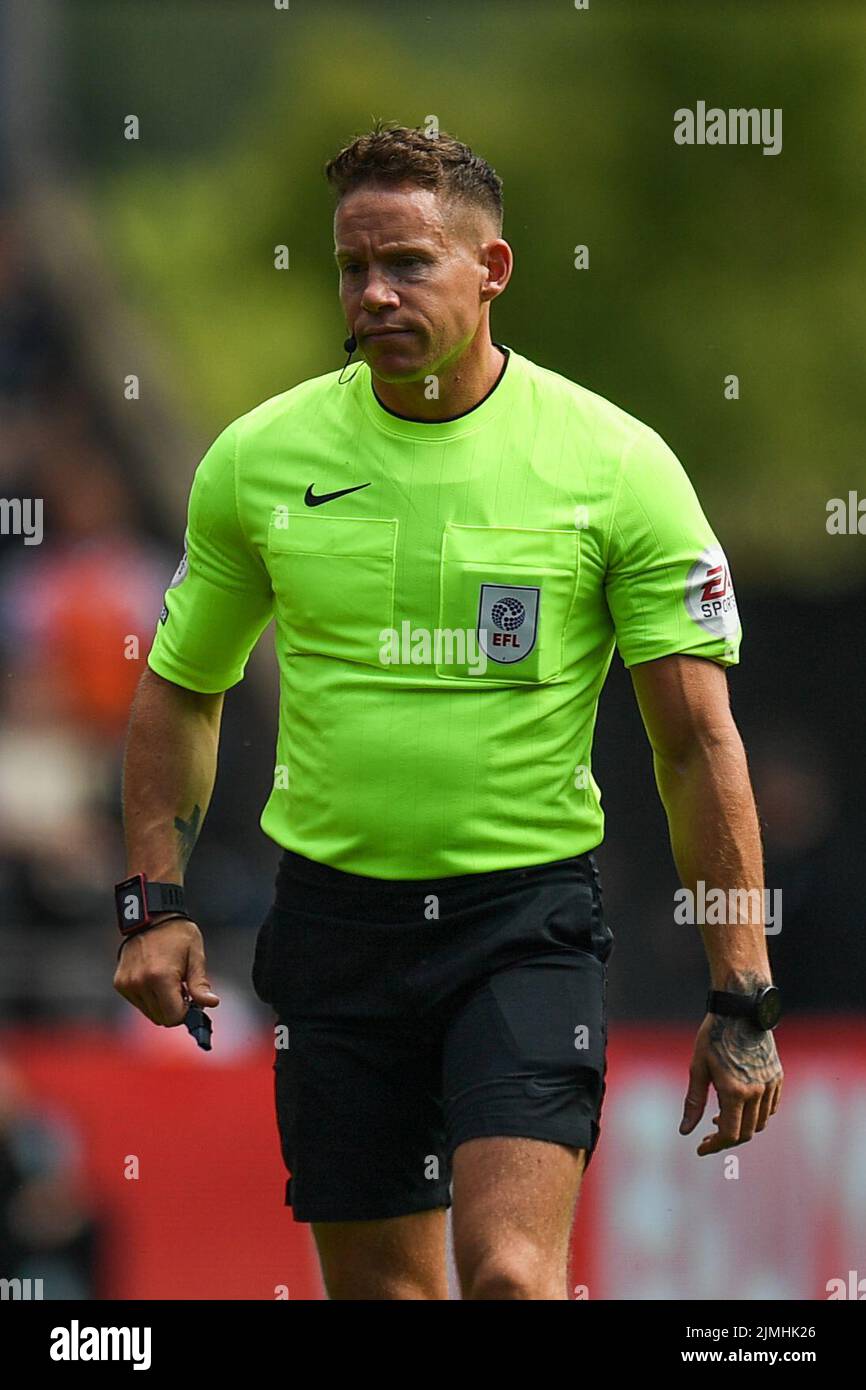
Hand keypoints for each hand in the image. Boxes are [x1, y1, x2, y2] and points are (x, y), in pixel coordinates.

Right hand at [113, 916, 219, 1025]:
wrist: (150, 916)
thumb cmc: (178, 934)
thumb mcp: (195, 956)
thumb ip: (200, 984)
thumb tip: (212, 1004)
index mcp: (161, 977)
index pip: (173, 1017)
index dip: (185, 1012)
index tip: (190, 999)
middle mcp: (140, 983)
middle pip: (160, 1018)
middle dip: (174, 1009)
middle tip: (181, 989)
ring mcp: (128, 984)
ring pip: (149, 1013)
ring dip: (161, 1005)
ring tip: (169, 982)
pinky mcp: (120, 983)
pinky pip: (138, 1003)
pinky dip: (149, 998)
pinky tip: (156, 980)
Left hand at [679, 1012, 782, 1154]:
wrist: (741, 1009)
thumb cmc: (714, 1036)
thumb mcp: (698, 1068)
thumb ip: (694, 1102)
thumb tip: (685, 1131)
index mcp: (735, 1092)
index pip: (729, 1134)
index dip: (714, 1146)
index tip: (700, 1148)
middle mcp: (757, 1092)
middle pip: (747, 1133)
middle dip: (726, 1139)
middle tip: (707, 1135)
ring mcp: (770, 1085)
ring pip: (760, 1122)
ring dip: (742, 1127)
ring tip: (720, 1118)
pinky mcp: (777, 1076)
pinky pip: (771, 1107)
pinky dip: (757, 1114)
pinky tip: (740, 1106)